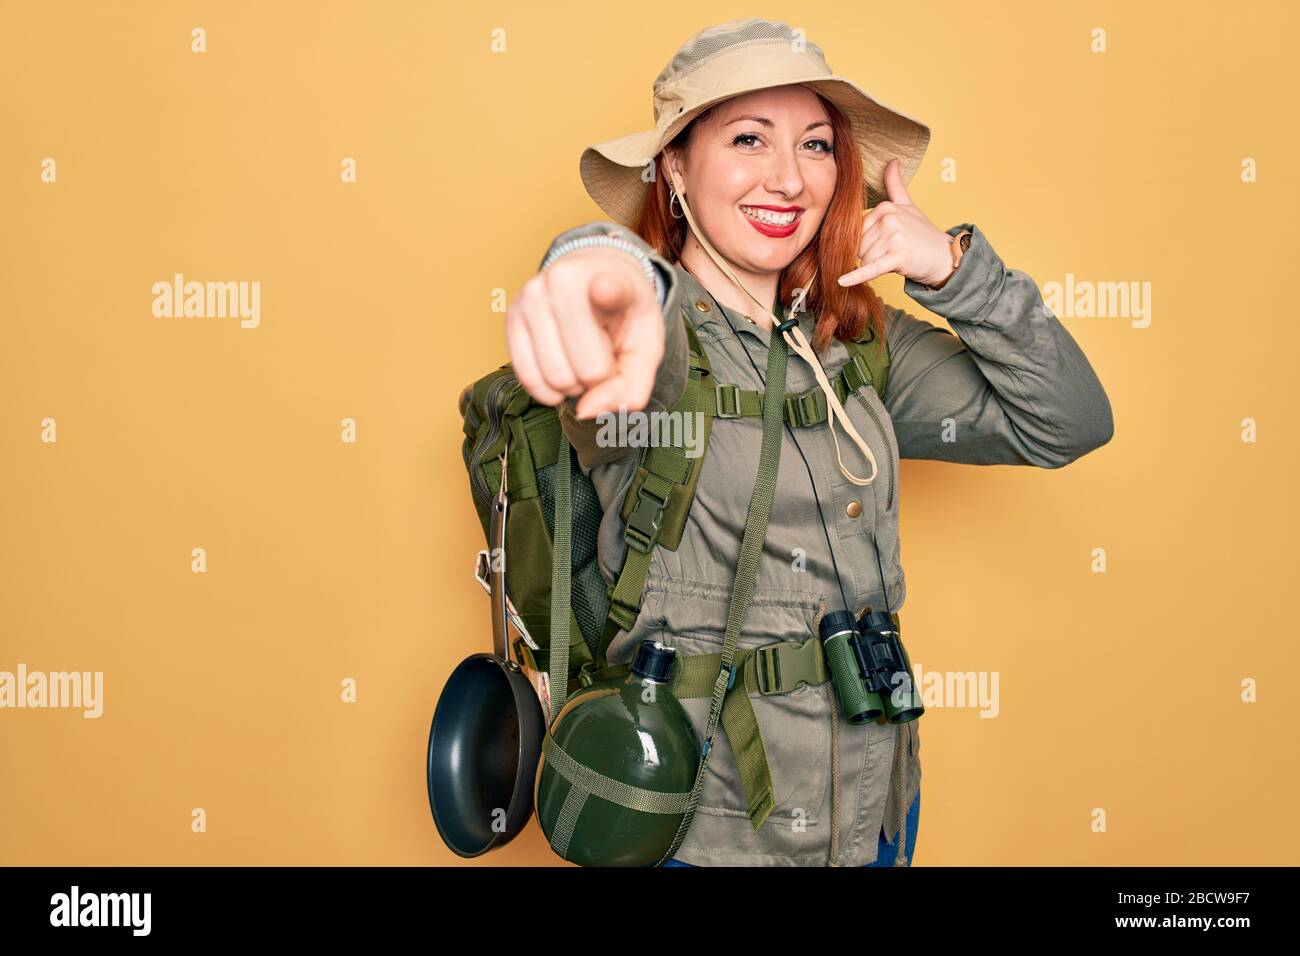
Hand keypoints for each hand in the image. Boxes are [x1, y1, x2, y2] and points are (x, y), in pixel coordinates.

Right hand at [505, 246, 664, 418]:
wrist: (593, 275)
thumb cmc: (622, 315)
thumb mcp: (646, 348)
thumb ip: (632, 388)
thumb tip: (585, 411)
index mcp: (612, 280)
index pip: (608, 290)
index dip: (608, 293)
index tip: (604, 290)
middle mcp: (565, 281)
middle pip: (588, 369)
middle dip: (600, 379)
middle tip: (602, 356)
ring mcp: (532, 297)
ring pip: (555, 378)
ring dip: (574, 385)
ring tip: (581, 359)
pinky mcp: (511, 316)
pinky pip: (527, 378)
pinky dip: (549, 389)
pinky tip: (562, 371)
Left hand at [836, 158, 955, 288]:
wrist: (945, 256)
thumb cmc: (922, 233)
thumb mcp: (908, 205)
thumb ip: (895, 185)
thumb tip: (891, 160)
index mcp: (885, 207)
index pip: (857, 231)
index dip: (868, 241)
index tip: (887, 241)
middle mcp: (888, 219)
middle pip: (859, 245)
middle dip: (872, 254)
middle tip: (894, 251)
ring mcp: (894, 237)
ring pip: (865, 259)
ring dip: (878, 264)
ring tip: (897, 258)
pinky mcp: (897, 257)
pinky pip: (871, 268)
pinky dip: (857, 276)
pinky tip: (842, 281)